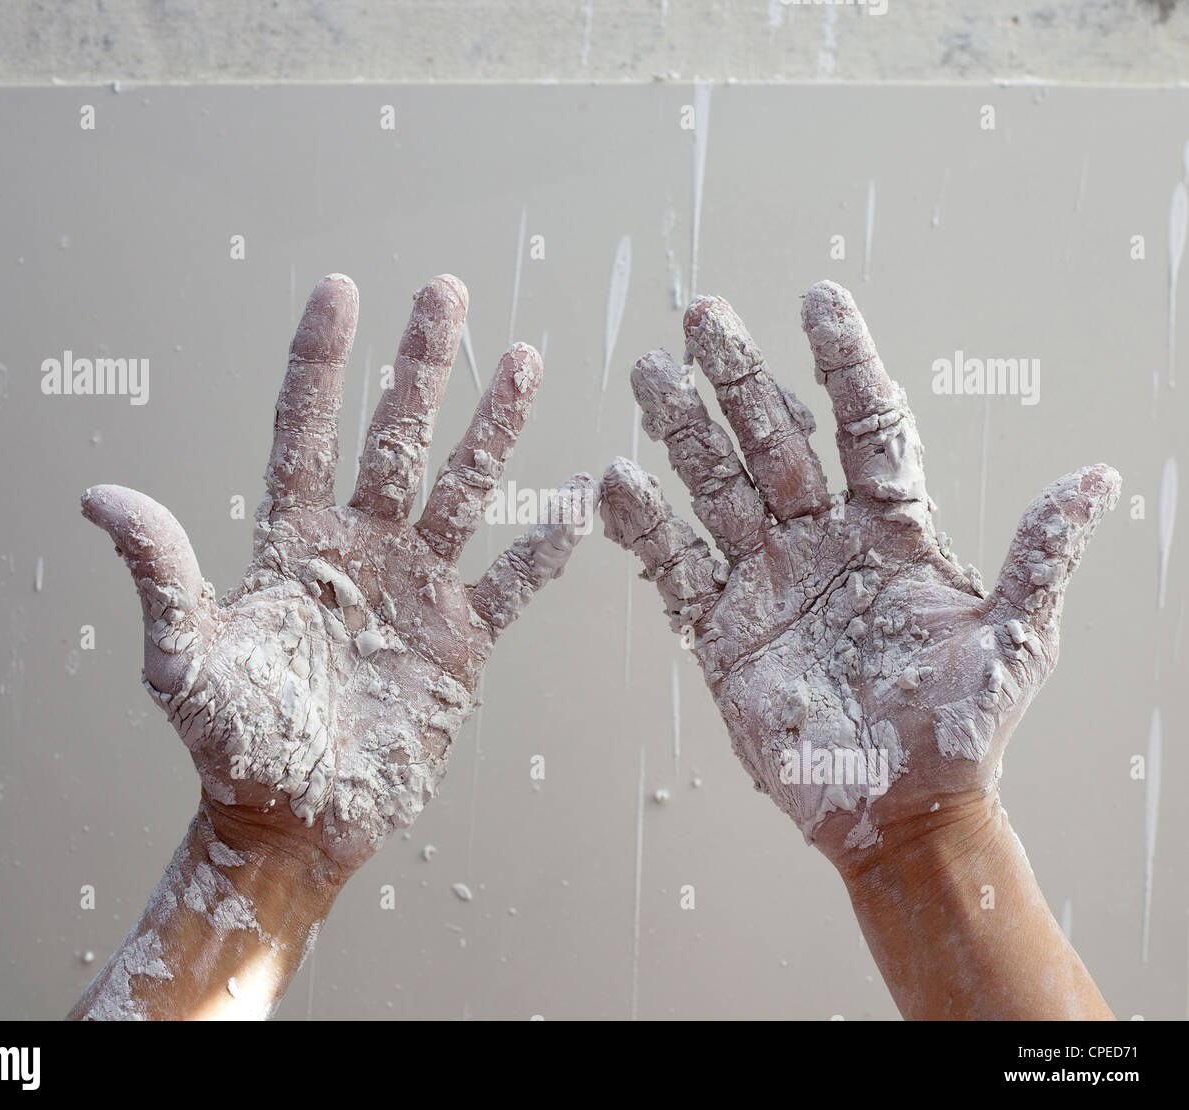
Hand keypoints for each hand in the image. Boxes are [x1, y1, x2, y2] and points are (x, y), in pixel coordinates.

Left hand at [83, 273, 596, 879]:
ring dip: (492, 428)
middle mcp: (361, 549)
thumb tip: (101, 495)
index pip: (307, 431)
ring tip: (523, 359)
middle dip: (421, 365)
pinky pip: (511, 582)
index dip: (321, 363)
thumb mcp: (185, 661)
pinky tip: (578, 495)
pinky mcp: (460, 640)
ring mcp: (416, 588)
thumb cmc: (232, 743)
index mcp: (294, 542)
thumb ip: (161, 577)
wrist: (296, 819)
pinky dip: (545, 546)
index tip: (338, 291)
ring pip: (462, 490)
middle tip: (446, 289)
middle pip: (396, 438)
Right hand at [602, 280, 1118, 865]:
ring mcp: (767, 580)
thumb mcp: (1015, 639)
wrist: (900, 810)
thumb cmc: (964, 725)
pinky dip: (645, 526)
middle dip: (738, 376)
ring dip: (683, 430)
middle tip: (701, 314)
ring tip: (649, 374)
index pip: (865, 424)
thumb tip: (1097, 478)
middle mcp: (822, 540)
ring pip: (718, 486)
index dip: (841, 361)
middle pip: (775, 440)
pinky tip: (616, 481)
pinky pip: (676, 567)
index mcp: (890, 529)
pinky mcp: (723, 628)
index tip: (816, 300)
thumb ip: (1040, 557)